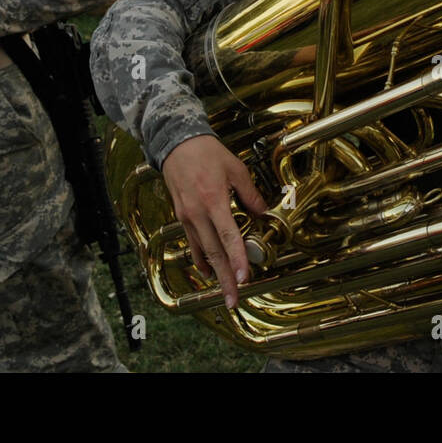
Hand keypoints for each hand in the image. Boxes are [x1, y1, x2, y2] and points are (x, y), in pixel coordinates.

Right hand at [161, 135, 267, 308]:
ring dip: (214, 273)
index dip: (238, 260)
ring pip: (202, 252)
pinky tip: (208, 270)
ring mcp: (187, 217)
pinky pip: (193, 243)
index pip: (229, 237)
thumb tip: (264, 213)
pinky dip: (201, 259)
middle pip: (214, 253)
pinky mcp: (181, 216)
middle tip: (233, 299)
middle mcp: (198, 213)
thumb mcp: (235, 169)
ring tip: (224, 290)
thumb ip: (251, 194)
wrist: (177, 143)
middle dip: (226, 278)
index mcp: (214, 200)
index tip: (244, 278)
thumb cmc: (206, 153)